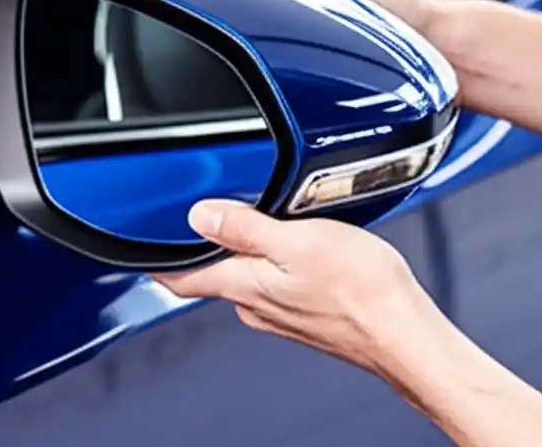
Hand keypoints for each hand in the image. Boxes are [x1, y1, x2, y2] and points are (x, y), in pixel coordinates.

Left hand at [153, 199, 446, 376]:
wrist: (405, 334)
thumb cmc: (363, 292)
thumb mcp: (298, 240)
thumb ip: (245, 227)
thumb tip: (199, 215)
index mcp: (244, 285)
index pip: (179, 278)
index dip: (154, 260)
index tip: (136, 246)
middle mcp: (255, 306)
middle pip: (214, 271)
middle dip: (211, 241)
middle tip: (221, 207)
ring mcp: (280, 314)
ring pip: (248, 276)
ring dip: (251, 250)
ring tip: (273, 221)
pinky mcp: (304, 316)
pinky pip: (276, 285)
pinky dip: (279, 264)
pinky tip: (304, 250)